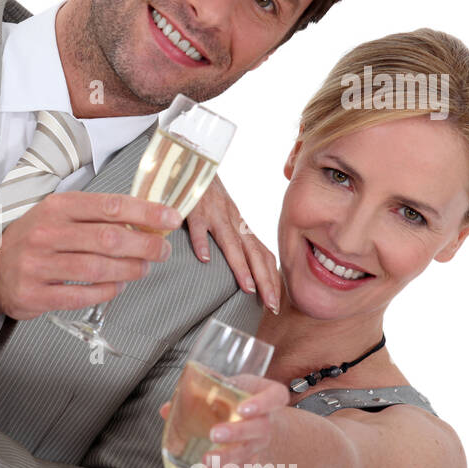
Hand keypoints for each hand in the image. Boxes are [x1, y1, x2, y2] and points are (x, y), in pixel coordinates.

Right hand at [0, 192, 181, 320]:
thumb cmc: (34, 239)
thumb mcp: (58, 216)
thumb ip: (95, 217)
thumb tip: (144, 221)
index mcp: (55, 207)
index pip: (108, 206)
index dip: (145, 212)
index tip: (170, 218)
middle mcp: (45, 233)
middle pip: (108, 238)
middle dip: (144, 245)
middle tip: (163, 250)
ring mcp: (37, 265)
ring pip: (97, 269)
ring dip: (129, 270)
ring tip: (144, 268)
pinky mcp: (34, 294)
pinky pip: (81, 295)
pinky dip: (107, 292)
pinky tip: (117, 287)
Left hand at [158, 377, 290, 467]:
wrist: (258, 425)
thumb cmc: (239, 401)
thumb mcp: (227, 390)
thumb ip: (198, 395)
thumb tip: (167, 409)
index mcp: (264, 397)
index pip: (275, 397)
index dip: (262, 403)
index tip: (244, 409)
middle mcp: (265, 422)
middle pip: (260, 428)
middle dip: (237, 432)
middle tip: (215, 433)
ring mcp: (258, 444)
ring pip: (246, 452)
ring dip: (225, 457)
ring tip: (206, 460)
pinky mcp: (248, 461)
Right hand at [183, 175, 280, 313]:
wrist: (193, 162)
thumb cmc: (206, 194)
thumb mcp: (223, 216)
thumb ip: (230, 238)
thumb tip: (240, 265)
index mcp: (240, 226)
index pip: (263, 254)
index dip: (271, 278)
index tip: (275, 302)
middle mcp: (233, 221)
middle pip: (254, 253)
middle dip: (265, 280)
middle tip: (272, 305)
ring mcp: (215, 214)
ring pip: (231, 242)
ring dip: (241, 266)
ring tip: (248, 289)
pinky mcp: (195, 208)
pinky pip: (198, 227)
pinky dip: (202, 242)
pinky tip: (203, 259)